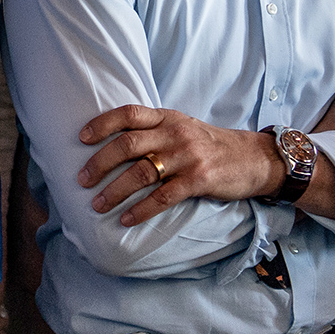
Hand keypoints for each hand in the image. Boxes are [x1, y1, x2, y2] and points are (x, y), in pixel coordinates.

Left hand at [76, 104, 279, 227]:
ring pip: (141, 173)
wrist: (253, 158)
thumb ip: (154, 131)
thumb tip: (114, 144)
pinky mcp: (198, 180)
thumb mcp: (183, 127)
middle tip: (82, 179)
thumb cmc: (210, 145)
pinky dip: (140, 210)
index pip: (129, 114)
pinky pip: (162, 197)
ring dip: (115, 191)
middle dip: (100, 163)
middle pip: (128, 145)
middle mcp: (175, 134)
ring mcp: (187, 157)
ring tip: (98, 205)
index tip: (81, 138)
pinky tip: (126, 220)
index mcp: (168, 118)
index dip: (102, 124)